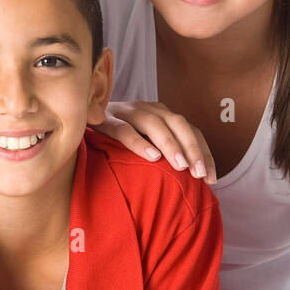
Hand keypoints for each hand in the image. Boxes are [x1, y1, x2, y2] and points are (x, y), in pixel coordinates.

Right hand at [91, 100, 215, 183]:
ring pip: (154, 123)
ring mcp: (125, 111)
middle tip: (200, 174)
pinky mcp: (104, 119)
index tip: (212, 179)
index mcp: (160, 114)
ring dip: (170, 144)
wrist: (77, 122)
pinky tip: (152, 157)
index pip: (190, 129)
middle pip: (178, 123)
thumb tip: (194, 180)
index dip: (203, 152)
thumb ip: (165, 154)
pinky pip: (124, 129)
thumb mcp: (145, 145)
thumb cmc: (115, 144)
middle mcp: (147, 108)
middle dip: (192, 148)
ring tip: (181, 166)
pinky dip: (139, 142)